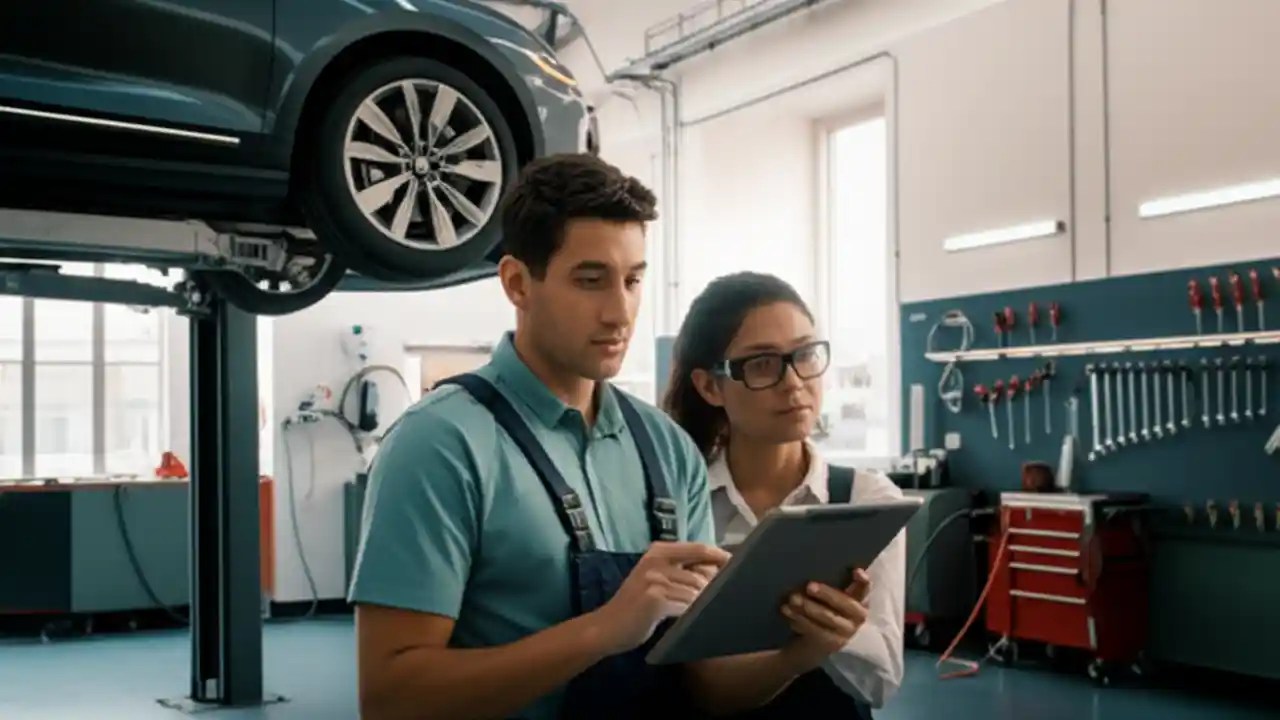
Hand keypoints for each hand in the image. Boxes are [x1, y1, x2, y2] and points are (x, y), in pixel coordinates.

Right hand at [587, 542, 730, 654]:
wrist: (607, 627)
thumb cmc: (636, 605)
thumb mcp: (655, 578)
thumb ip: (681, 571)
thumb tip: (718, 569)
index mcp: (658, 551)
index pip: (699, 548)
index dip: (721, 557)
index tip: (738, 567)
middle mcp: (656, 561)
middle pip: (702, 572)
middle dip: (714, 588)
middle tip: (722, 600)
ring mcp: (654, 579)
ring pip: (696, 591)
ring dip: (703, 605)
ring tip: (704, 613)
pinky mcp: (655, 600)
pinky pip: (686, 606)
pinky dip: (693, 615)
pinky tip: (691, 621)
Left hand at [778, 569, 871, 671]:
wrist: (815, 646)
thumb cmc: (824, 612)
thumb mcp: (831, 599)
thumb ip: (832, 585)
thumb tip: (814, 563)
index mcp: (859, 602)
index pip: (865, 589)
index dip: (863, 581)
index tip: (857, 571)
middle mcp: (857, 618)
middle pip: (845, 603)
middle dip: (827, 594)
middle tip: (809, 586)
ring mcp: (845, 633)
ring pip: (828, 617)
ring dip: (808, 608)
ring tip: (792, 599)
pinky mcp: (831, 644)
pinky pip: (815, 630)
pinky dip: (800, 620)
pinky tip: (788, 612)